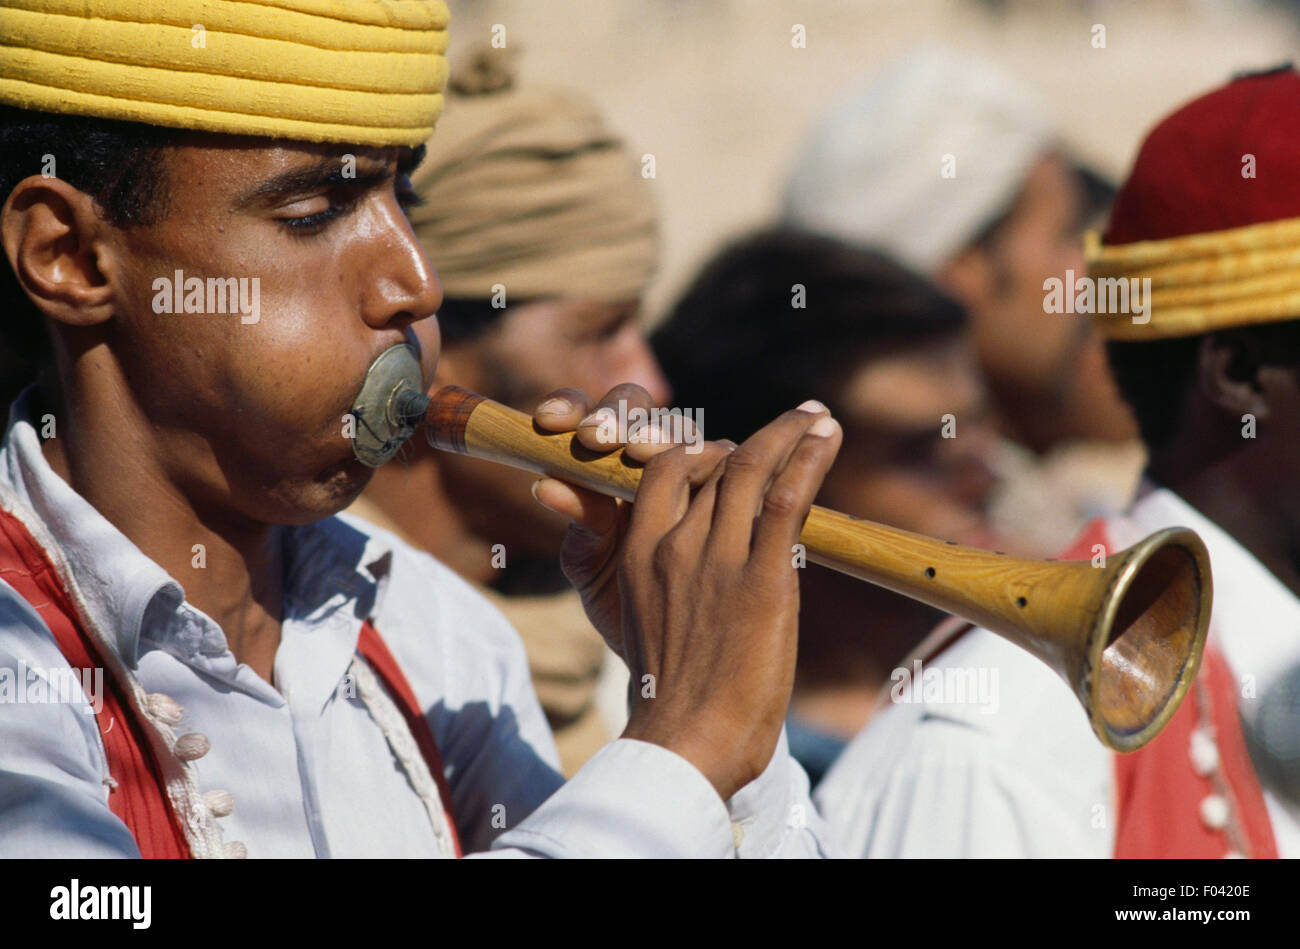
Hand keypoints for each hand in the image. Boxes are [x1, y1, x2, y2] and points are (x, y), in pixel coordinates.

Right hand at [530, 384, 840, 799]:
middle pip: (708, 461)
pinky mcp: (763, 579)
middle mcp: (672, 544)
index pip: (663, 470)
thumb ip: (655, 570)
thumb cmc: (670, 692)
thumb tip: (673, 560)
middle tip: (793, 422)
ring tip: (817, 415)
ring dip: (789, 432)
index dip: (697, 448)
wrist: (687, 743)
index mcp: (637, 553)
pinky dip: (810, 458)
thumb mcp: (643, 618)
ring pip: (749, 467)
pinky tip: (828, 434)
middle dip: (753, 437)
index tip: (729, 447)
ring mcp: (716, 559)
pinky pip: (786, 498)